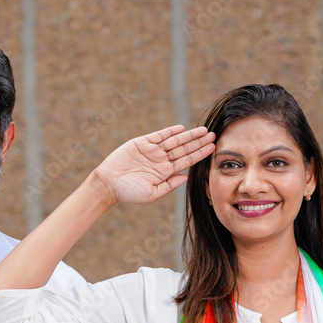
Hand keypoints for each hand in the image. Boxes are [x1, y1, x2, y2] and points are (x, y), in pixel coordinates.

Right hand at [91, 124, 214, 205]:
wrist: (108, 185)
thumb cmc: (128, 193)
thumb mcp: (152, 193)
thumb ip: (169, 185)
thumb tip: (186, 177)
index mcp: (164, 172)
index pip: (186, 161)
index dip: (200, 154)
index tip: (213, 148)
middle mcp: (160, 160)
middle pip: (184, 149)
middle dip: (199, 142)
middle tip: (214, 135)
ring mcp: (152, 151)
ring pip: (174, 141)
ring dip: (189, 135)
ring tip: (203, 130)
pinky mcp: (141, 143)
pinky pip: (158, 135)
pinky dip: (169, 131)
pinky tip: (181, 128)